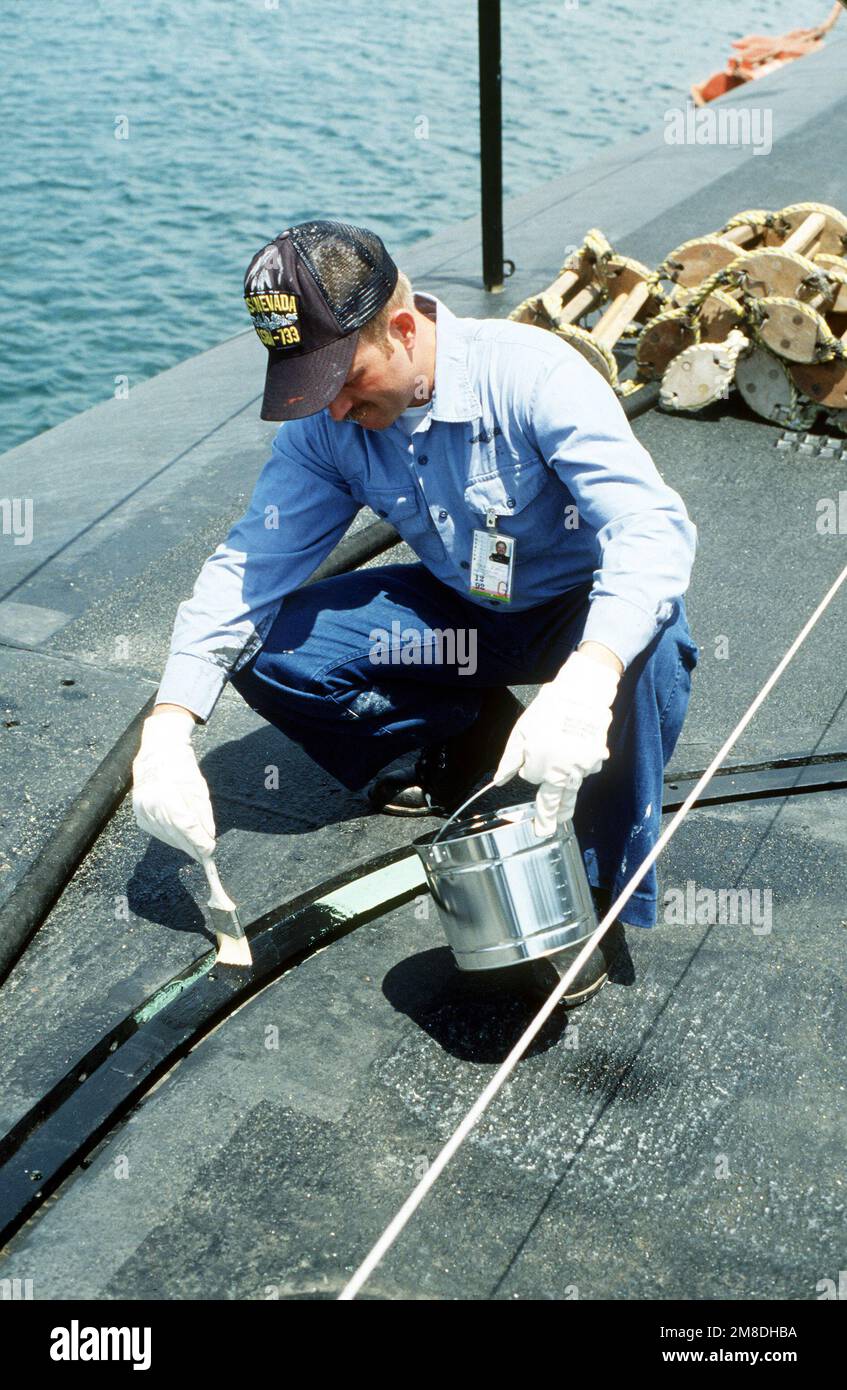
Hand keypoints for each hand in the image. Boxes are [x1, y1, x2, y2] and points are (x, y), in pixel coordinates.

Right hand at [132, 707, 215, 861]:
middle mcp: (151, 805)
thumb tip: (208, 837)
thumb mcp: (199, 788)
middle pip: (175, 835)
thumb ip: (203, 814)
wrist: (157, 753)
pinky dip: (170, 838)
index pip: (185, 827)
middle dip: (192, 848)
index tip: (210, 850)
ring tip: (196, 850)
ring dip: (182, 845)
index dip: (198, 841)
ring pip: (165, 836)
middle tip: (206, 856)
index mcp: (167, 796)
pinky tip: (181, 840)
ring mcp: (142, 811)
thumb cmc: (181, 767)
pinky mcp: (139, 814)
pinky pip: (157, 832)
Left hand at [492, 648, 620, 836]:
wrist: (583, 694)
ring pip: (572, 789)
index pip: (532, 780)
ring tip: (564, 815)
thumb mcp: (521, 731)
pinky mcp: (596, 759)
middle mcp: (563, 771)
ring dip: (567, 800)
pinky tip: (578, 765)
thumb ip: (510, 760)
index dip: (529, 771)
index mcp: (542, 764)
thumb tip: (499, 780)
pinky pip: (586, 771)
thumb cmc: (550, 709)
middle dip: (551, 816)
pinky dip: (581, 772)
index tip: (528, 765)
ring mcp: (582, 766)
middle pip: (556, 799)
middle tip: (547, 829)